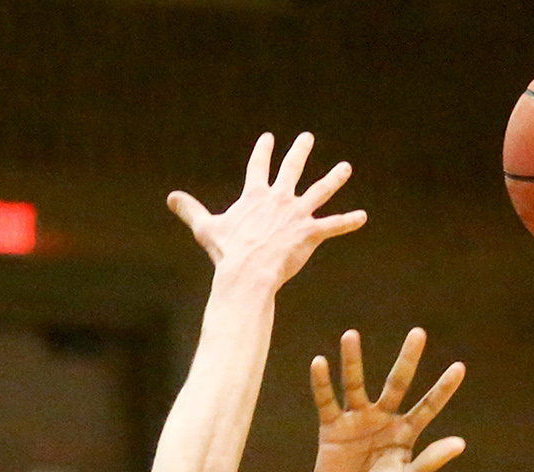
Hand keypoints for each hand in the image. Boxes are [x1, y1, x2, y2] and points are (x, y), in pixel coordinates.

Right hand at [167, 132, 366, 287]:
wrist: (248, 271)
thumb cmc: (227, 252)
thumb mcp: (206, 228)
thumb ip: (191, 210)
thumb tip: (171, 197)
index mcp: (255, 195)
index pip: (258, 165)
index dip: (263, 150)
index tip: (269, 137)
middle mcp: (278, 199)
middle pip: (291, 168)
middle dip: (299, 151)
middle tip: (307, 137)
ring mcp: (296, 214)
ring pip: (320, 191)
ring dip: (334, 178)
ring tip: (346, 166)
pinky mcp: (310, 233)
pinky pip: (333, 225)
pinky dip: (348, 221)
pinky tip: (362, 217)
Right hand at [309, 328, 465, 471]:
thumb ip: (430, 461)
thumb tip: (460, 443)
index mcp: (406, 432)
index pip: (429, 405)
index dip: (443, 388)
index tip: (459, 366)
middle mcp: (384, 419)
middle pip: (397, 383)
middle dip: (408, 359)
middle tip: (418, 333)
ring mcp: (357, 420)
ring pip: (355, 384)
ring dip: (353, 360)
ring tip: (350, 334)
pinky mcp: (332, 427)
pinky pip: (326, 401)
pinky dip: (321, 383)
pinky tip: (320, 362)